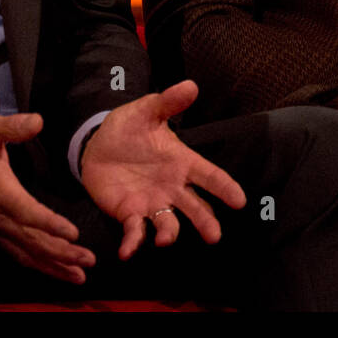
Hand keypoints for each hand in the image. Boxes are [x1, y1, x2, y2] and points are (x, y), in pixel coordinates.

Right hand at [0, 112, 94, 283]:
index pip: (28, 213)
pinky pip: (15, 253)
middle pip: (32, 240)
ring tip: (78, 276)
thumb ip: (12, 126)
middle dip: (62, 253)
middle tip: (89, 261)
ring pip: (25, 252)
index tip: (74, 233)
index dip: (51, 224)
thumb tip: (38, 121)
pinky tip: (52, 270)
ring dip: (52, 265)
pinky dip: (36, 264)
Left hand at [80, 80, 246, 259]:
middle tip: (214, 236)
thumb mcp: (146, 112)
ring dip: (169, 233)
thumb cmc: (128, 128)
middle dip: (206, 222)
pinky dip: (133, 243)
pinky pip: (135, 232)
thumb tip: (191, 85)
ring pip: (168, 224)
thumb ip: (167, 102)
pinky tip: (127, 252)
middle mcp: (172, 187)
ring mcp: (152, 203)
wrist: (97, 146)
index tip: (240, 201)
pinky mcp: (130, 215)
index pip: (209, 175)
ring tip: (166, 239)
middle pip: (195, 208)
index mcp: (181, 162)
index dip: (224, 187)